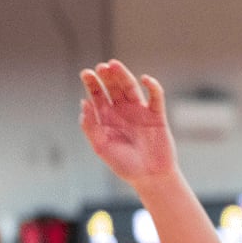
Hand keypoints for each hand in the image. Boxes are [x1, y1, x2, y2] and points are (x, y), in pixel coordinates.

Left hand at [79, 60, 178, 187]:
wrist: (149, 177)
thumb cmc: (124, 165)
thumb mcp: (101, 146)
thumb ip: (91, 126)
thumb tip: (84, 103)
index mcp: (107, 118)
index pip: (98, 96)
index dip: (92, 84)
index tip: (86, 73)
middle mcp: (123, 111)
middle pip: (114, 88)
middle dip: (107, 76)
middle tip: (101, 67)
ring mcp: (140, 112)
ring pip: (131, 88)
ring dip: (124, 75)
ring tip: (115, 65)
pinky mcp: (157, 115)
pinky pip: (156, 97)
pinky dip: (152, 86)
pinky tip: (145, 79)